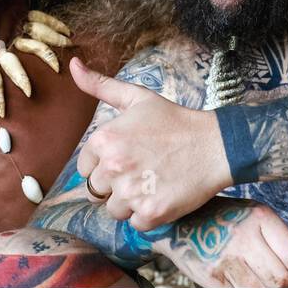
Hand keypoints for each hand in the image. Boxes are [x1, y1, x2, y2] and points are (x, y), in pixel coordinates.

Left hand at [69, 57, 230, 230]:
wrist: (214, 145)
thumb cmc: (174, 121)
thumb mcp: (136, 98)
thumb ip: (100, 85)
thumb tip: (74, 64)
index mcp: (104, 140)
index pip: (85, 169)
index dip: (105, 166)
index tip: (127, 159)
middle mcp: (113, 167)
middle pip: (97, 192)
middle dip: (115, 185)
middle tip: (142, 170)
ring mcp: (131, 192)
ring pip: (114, 210)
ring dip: (130, 202)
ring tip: (153, 182)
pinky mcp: (150, 213)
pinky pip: (135, 223)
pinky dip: (148, 214)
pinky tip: (163, 194)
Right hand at [162, 199, 287, 287]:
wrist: (180, 222)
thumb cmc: (227, 219)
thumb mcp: (258, 217)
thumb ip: (287, 239)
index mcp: (261, 218)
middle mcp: (244, 237)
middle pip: (281, 280)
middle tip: (285, 284)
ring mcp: (225, 259)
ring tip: (265, 283)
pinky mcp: (210, 277)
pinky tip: (246, 284)